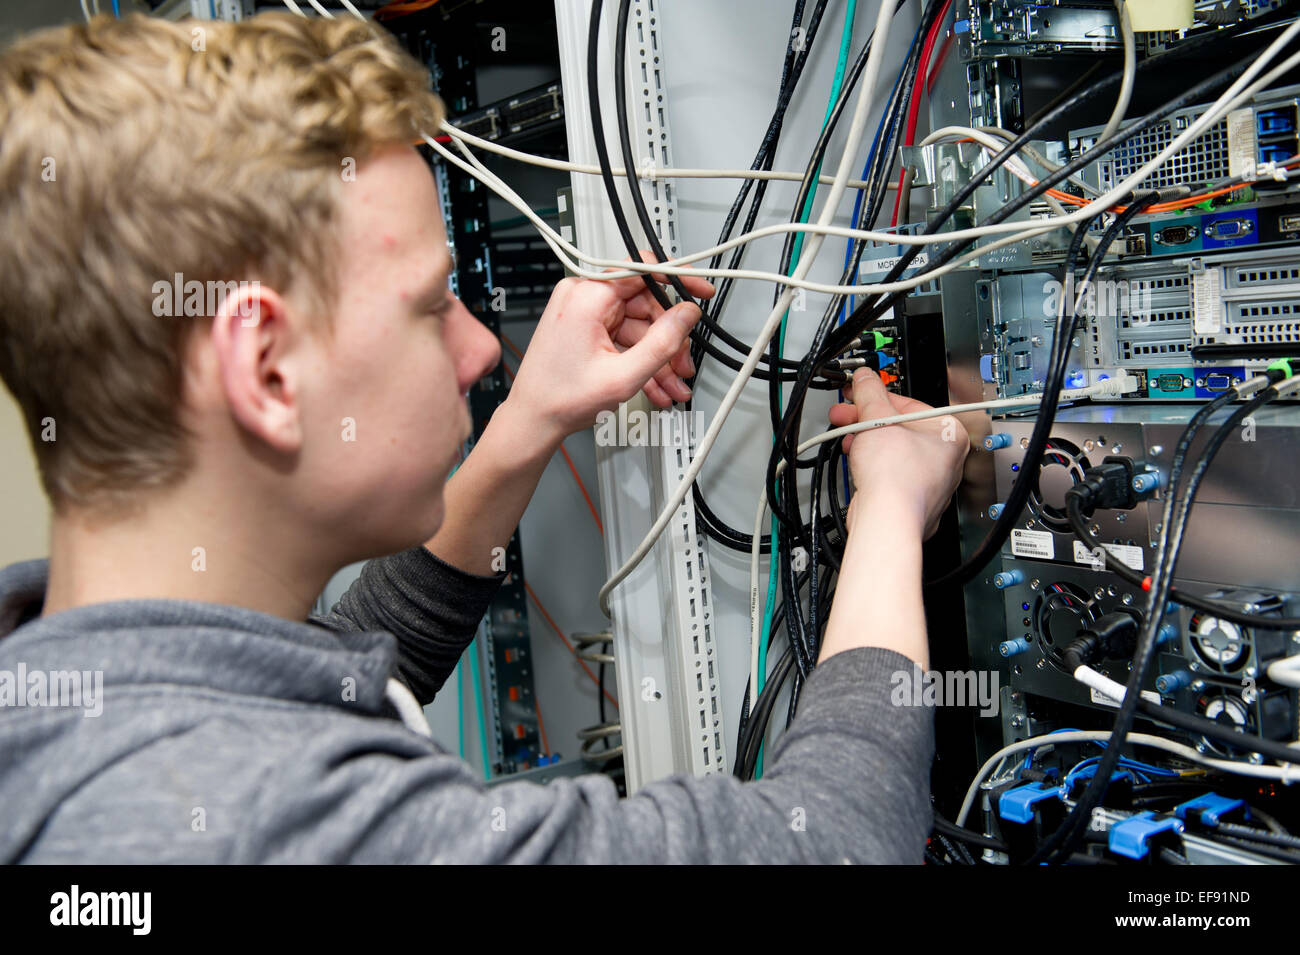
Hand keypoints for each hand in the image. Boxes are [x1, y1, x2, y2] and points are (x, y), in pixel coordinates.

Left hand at [504, 252, 713, 443]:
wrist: (533, 420)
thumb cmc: (560, 399)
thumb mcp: (623, 376)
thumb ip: (663, 342)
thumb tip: (688, 314)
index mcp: (587, 296)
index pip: (644, 269)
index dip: (678, 279)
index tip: (700, 291)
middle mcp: (582, 296)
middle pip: (645, 304)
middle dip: (668, 339)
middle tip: (683, 364)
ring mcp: (582, 312)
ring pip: (637, 325)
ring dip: (658, 356)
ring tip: (671, 384)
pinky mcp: (584, 327)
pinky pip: (623, 335)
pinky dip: (639, 358)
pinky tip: (654, 382)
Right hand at [827, 368, 969, 538]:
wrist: (888, 518)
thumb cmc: (897, 476)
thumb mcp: (877, 419)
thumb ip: (869, 393)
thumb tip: (866, 378)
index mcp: (950, 433)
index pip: (909, 403)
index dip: (877, 396)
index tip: (859, 392)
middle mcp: (945, 459)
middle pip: (899, 427)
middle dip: (867, 420)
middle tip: (846, 414)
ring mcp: (929, 482)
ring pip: (893, 451)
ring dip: (867, 441)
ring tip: (848, 437)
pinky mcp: (910, 499)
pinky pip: (890, 473)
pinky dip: (872, 465)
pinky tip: (858, 460)